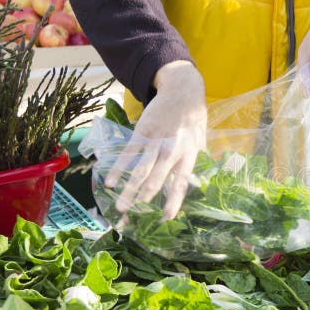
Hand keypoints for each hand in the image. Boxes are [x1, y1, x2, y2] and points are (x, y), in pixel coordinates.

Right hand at [104, 60, 206, 219]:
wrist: (182, 91)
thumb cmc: (193, 120)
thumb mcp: (200, 142)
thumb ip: (194, 162)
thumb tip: (194, 184)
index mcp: (188, 156)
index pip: (181, 183)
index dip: (174, 201)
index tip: (166, 218)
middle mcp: (172, 151)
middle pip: (155, 180)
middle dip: (142, 201)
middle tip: (131, 218)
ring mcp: (156, 141)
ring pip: (140, 170)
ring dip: (128, 190)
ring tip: (119, 206)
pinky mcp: (143, 132)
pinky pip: (128, 153)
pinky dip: (118, 168)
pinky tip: (109, 181)